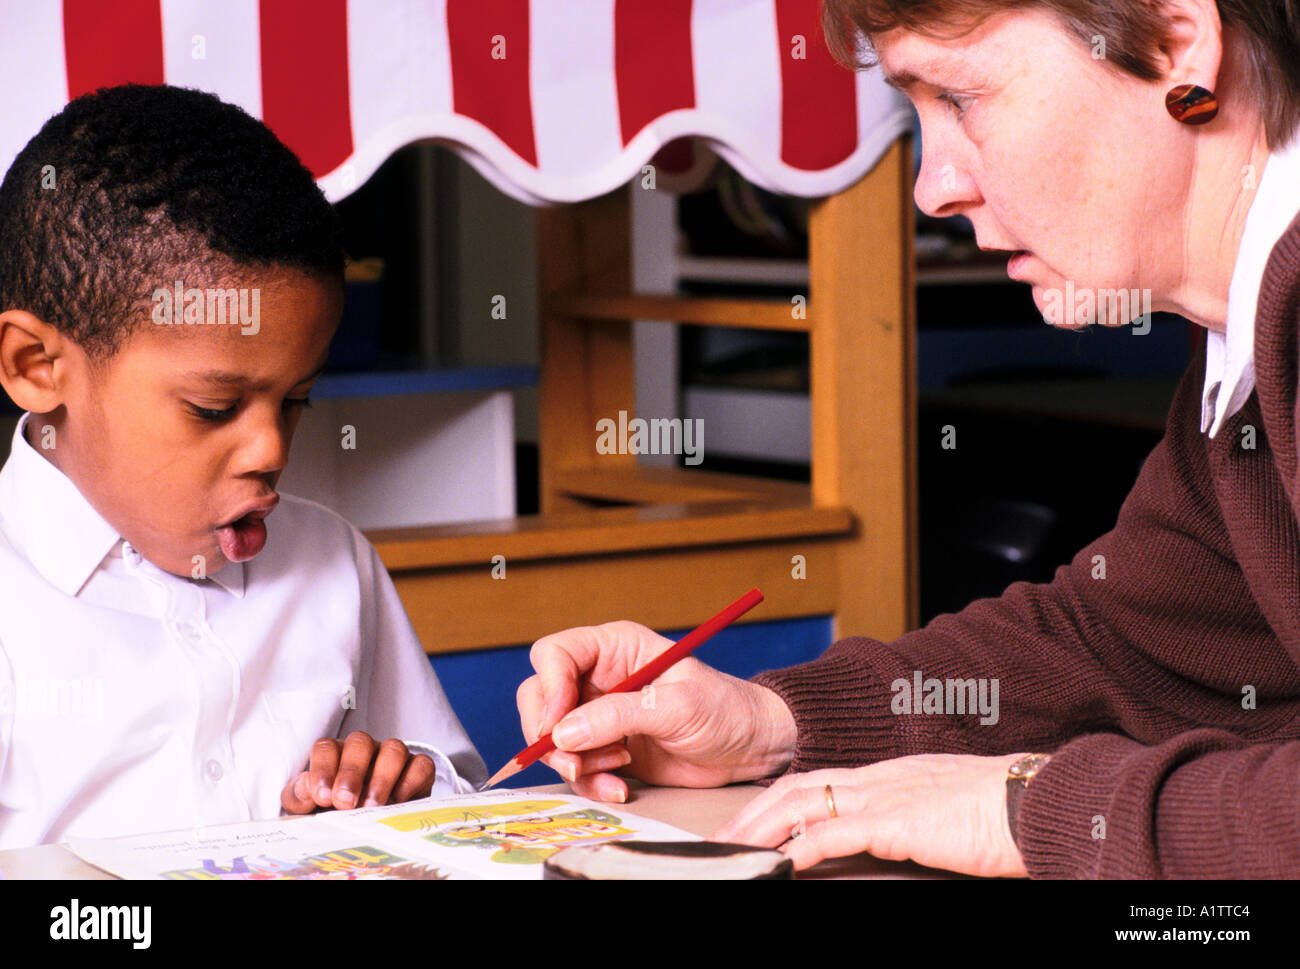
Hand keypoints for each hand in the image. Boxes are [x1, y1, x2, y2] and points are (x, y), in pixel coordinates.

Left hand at [281, 731, 435, 812]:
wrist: (367, 829)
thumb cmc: (334, 813)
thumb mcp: (308, 808)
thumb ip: (300, 796)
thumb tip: (308, 786)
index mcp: (335, 755)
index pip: (327, 747)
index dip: (323, 768)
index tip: (321, 796)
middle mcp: (365, 751)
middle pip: (360, 743)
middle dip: (351, 772)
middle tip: (345, 802)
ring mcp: (393, 758)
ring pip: (393, 749)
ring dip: (382, 778)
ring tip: (372, 808)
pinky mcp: (418, 771)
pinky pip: (421, 765)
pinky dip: (411, 782)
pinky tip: (398, 803)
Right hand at [517, 620, 796, 801]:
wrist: (750, 748)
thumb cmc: (724, 709)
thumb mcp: (675, 706)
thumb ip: (619, 715)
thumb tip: (564, 732)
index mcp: (615, 648)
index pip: (555, 654)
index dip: (548, 686)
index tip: (558, 722)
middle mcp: (600, 678)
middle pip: (540, 697)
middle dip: (550, 734)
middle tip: (574, 761)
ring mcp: (599, 716)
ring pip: (553, 739)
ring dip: (576, 764)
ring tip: (617, 772)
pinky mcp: (605, 750)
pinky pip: (576, 768)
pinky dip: (591, 782)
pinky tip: (620, 788)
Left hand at [713, 753, 1029, 877]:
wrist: (1037, 801)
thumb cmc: (1006, 810)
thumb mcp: (948, 807)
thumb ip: (915, 815)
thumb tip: (904, 833)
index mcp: (892, 772)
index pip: (820, 780)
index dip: (781, 799)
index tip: (754, 819)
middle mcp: (880, 776)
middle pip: (798, 787)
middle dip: (755, 813)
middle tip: (724, 838)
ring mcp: (884, 795)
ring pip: (802, 805)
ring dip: (762, 830)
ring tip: (734, 851)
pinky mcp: (894, 821)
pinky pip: (833, 834)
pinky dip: (799, 849)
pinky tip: (779, 863)